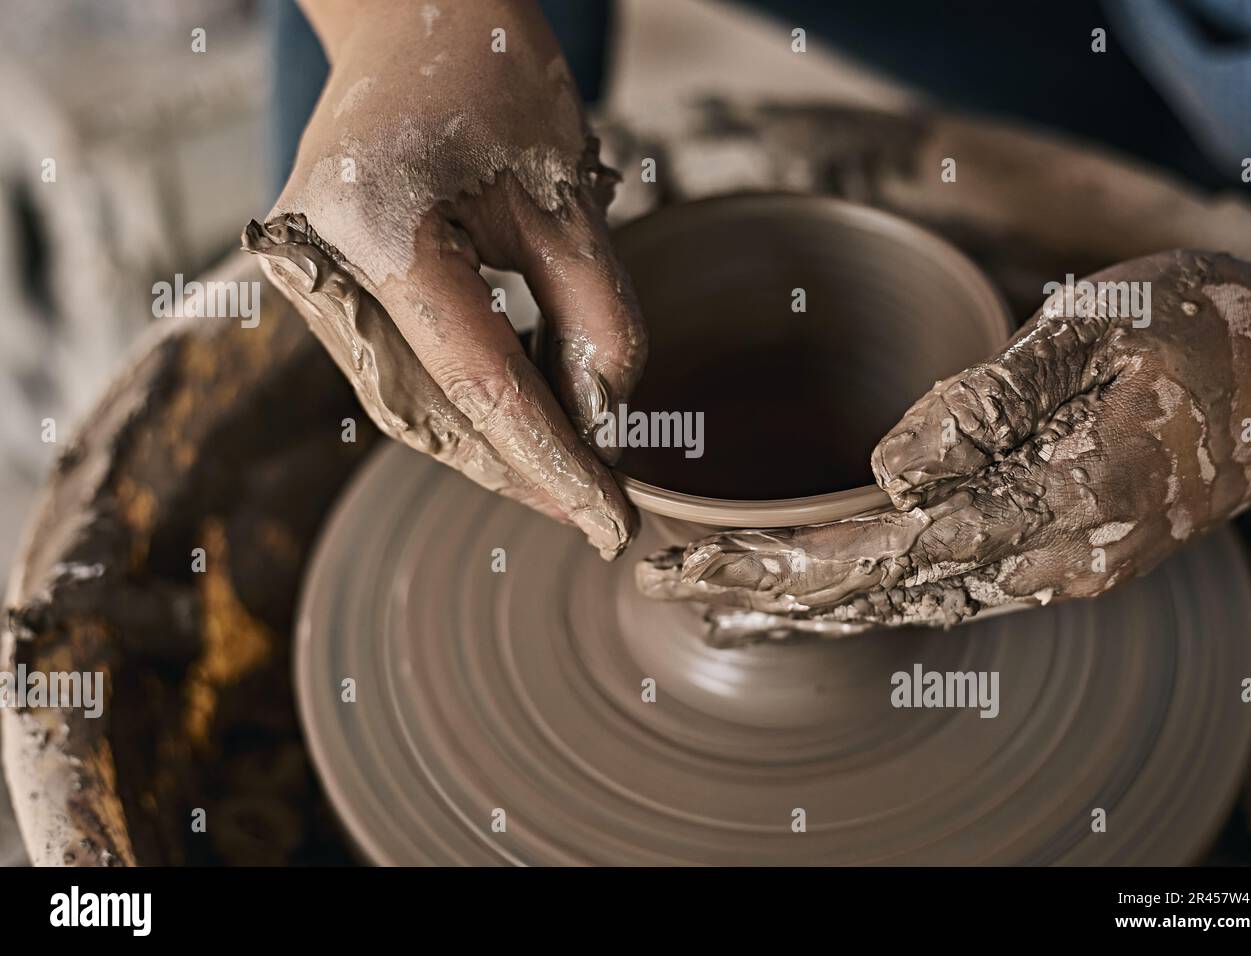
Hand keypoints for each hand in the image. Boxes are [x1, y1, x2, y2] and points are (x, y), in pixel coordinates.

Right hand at [243, 0, 644, 557]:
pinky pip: (398, 371)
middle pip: (432, 412)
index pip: (478, 382)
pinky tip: (525, 418)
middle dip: (521, 471)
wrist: (411, 13)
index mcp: (374, 225)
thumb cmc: (491, 75)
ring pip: (410, 407)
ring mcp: (307, 277)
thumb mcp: (567, 192)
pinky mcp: (322, 283)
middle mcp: (317, 264)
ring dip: (493, 449)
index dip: (551, 462)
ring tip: (570, 474)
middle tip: (598, 510)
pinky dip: (465, 407)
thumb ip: (595, 314)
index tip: (611, 521)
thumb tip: (605, 421)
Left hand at [638, 252, 1250, 636]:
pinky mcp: (1060, 551)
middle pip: (881, 591)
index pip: (882, 550)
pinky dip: (870, 593)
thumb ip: (993, 404)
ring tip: (725, 604)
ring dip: (811, 605)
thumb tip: (891, 468)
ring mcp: (1057, 564)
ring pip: (908, 601)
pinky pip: (947, 587)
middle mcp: (1048, 556)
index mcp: (1053, 502)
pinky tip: (827, 593)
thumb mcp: (1099, 332)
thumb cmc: (1201, 333)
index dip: (782, 564)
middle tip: (675, 586)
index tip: (696, 560)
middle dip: (773, 594)